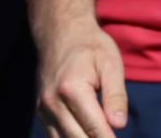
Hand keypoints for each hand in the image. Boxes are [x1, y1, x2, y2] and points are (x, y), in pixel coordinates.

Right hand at [35, 21, 127, 137]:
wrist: (61, 33)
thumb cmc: (91, 46)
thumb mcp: (111, 64)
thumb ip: (116, 96)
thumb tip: (119, 125)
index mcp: (72, 90)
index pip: (93, 128)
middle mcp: (52, 104)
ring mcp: (43, 110)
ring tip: (102, 137)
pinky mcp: (41, 113)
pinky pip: (55, 136)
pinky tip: (87, 135)